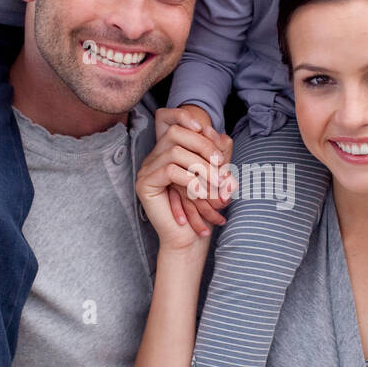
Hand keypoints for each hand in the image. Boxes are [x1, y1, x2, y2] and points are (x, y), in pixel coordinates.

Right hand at [155, 105, 233, 235]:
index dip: (203, 135)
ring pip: (174, 151)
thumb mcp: (216, 176)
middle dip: (204, 147)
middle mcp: (155, 158)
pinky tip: (200, 191)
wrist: (188, 240)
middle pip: (175, 133)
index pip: (180, 127)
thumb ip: (218, 154)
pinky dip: (189, 178)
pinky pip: (168, 170)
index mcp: (169, 152)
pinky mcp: (144, 185)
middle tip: (222, 167)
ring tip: (216, 183)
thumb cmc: (203, 210)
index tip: (222, 155)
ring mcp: (147, 170)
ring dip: (201, 165)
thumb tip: (217, 133)